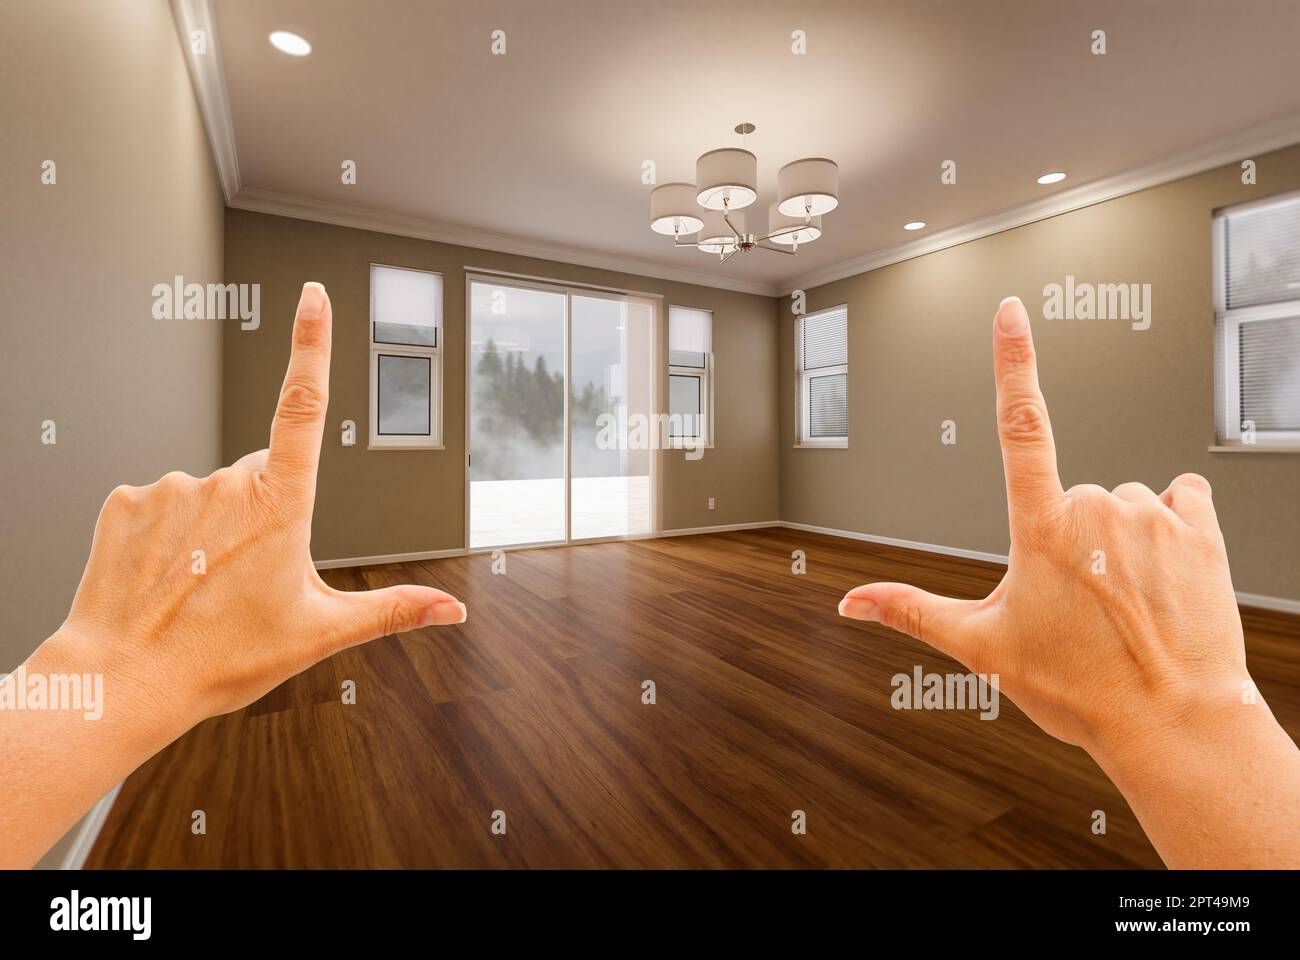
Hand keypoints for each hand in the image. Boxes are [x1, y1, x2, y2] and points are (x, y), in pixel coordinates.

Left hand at [3, 283, 464, 867]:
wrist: (123, 683)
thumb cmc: (218, 659)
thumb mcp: (319, 633)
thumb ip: (392, 610)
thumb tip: (451, 610)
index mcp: (280, 505)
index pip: (304, 406)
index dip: (311, 344)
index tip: (312, 297)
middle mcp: (227, 483)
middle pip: (262, 473)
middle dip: (265, 511)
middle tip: (250, 577)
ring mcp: (173, 487)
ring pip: (210, 490)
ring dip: (214, 526)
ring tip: (203, 585)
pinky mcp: (127, 500)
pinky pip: (160, 502)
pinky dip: (168, 532)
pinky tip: (167, 575)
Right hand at [839, 296, 1299, 867]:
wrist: (1174, 725)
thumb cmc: (1079, 690)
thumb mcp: (983, 648)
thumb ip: (912, 611)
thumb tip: (849, 602)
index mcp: (1040, 529)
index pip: (1019, 425)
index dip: (1012, 362)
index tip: (1010, 312)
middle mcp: (1097, 509)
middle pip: (1071, 494)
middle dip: (1070, 536)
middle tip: (1079, 603)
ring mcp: (1152, 517)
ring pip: (1122, 502)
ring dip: (1119, 538)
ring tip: (1123, 602)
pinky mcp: (1201, 531)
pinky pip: (1180, 499)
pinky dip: (1169, 527)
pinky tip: (1163, 576)